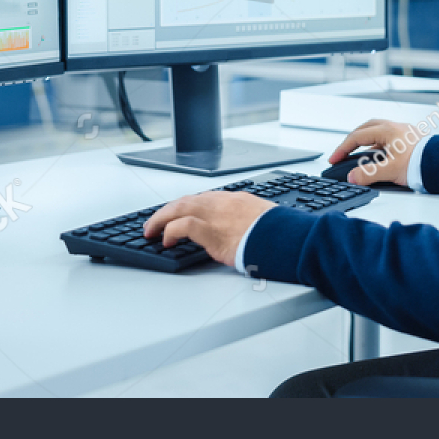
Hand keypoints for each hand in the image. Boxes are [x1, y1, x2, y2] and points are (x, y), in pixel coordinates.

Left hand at [143, 192, 276, 266]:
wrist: (287, 238)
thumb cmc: (279, 233)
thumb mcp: (262, 220)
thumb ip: (247, 222)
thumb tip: (243, 234)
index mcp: (235, 199)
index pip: (203, 198)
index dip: (186, 207)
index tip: (177, 214)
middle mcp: (223, 203)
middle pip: (186, 200)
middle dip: (168, 210)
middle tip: (155, 220)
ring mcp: (216, 216)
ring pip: (179, 208)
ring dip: (162, 218)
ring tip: (151, 230)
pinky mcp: (212, 232)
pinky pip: (183, 226)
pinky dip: (171, 231)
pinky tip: (166, 240)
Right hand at [328, 120, 420, 186]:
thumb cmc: (422, 163)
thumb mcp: (390, 171)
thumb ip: (368, 174)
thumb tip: (352, 177)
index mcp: (388, 130)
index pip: (357, 137)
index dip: (342, 149)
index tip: (334, 159)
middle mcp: (396, 128)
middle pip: (366, 128)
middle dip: (352, 140)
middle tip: (343, 152)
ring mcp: (404, 133)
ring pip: (378, 133)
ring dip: (366, 142)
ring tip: (359, 156)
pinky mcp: (411, 140)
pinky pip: (389, 139)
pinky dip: (379, 146)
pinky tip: (379, 158)